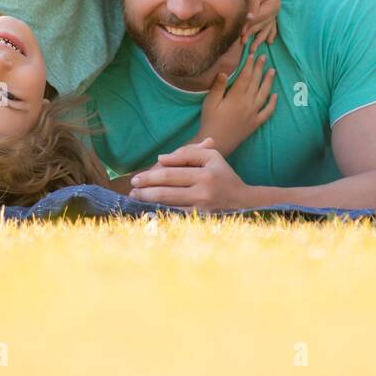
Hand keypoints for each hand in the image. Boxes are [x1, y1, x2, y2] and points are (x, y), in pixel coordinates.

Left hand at [128, 139, 254, 210]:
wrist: (244, 202)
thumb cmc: (223, 176)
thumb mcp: (211, 157)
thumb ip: (187, 153)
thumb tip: (161, 158)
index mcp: (205, 174)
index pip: (171, 174)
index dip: (150, 176)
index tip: (136, 178)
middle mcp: (203, 192)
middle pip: (165, 192)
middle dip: (144, 191)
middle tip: (131, 189)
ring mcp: (201, 210)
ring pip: (168, 207)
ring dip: (148, 203)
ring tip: (135, 199)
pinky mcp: (201, 222)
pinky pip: (175, 218)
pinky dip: (160, 215)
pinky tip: (148, 212)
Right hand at [198, 49, 276, 155]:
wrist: (217, 143)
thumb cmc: (210, 121)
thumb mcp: (209, 103)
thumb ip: (217, 87)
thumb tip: (223, 71)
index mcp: (235, 97)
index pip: (245, 77)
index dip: (249, 65)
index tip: (252, 55)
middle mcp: (247, 104)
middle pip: (256, 82)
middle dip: (260, 69)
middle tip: (264, 57)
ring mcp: (253, 114)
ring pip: (264, 94)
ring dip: (269, 81)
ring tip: (272, 71)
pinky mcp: (256, 123)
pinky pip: (267, 111)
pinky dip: (273, 103)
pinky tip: (275, 95)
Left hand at [242, 0, 279, 43]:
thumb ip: (251, 4)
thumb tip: (248, 19)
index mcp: (273, 4)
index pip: (260, 17)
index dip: (249, 26)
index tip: (240, 34)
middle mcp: (276, 9)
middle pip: (262, 24)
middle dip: (252, 33)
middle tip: (241, 43)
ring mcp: (274, 10)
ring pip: (266, 26)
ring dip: (259, 38)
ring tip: (251, 49)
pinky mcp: (271, 9)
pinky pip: (271, 24)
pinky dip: (268, 33)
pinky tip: (268, 42)